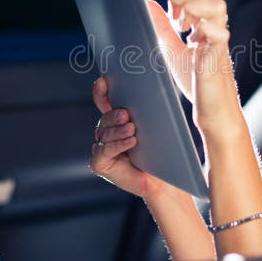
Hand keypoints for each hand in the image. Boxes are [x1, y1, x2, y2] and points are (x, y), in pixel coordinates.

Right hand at [89, 77, 166, 198]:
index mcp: (117, 120)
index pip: (104, 101)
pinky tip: (130, 142)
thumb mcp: (154, 127)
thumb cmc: (160, 151)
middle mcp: (106, 132)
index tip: (103, 81)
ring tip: (132, 130)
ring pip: (105, 134)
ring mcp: (101, 148)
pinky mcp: (99, 163)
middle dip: (114, 115)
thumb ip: (146, 112)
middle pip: (105, 118)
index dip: (101, 91)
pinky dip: (117, 145)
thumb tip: (151, 90)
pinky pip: (104, 151)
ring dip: (118, 131)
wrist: (162, 179)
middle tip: (126, 115)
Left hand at [138, 0, 242, 134]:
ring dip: (193, 10)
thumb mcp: (171, 49)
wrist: (212, 109)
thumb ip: (162, 27)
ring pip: (216, 4)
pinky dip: (204, 30)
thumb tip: (148, 3)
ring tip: (183, 29)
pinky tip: (193, 40)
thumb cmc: (197, 80)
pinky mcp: (220, 54)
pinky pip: (218, 32)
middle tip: (172, 20)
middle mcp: (212, 24)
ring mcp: (218, 37)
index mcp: (200, 20)